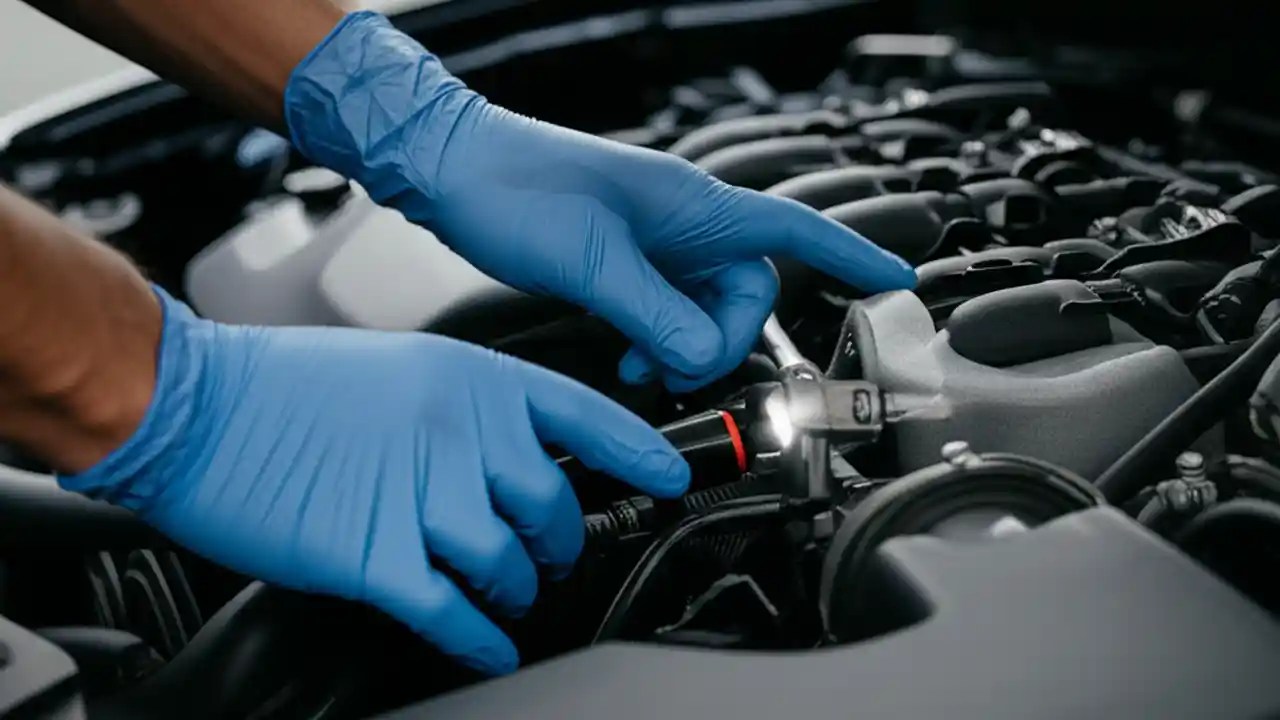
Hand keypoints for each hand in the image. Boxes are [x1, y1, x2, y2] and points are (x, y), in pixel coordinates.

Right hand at [57, 288, 689, 674]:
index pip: (588, 415)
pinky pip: (456, 614)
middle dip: (560, 542)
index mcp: (473, 381)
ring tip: (507, 592)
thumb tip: (515, 456)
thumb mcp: (404, 367)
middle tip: (549, 553)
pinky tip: (487, 644)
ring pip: (511, 566)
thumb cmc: (289, 385)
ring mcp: (423, 498)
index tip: (671, 476)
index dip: (641, 452)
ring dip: (517, 590)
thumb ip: (469, 411)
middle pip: (555, 509)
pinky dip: (481, 638)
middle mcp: (462, 436)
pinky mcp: (378, 558)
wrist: (199, 406)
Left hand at [285, 12, 916, 391]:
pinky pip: (666, 310)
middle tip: (673, 364)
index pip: (794, 231)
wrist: (452, 172)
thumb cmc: (514, 190)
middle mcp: (684, 223)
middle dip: (720, 339)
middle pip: (746, 294)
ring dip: (684, 346)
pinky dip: (657, 341)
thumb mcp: (590, 260)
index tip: (895, 280)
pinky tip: (626, 355)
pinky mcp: (625, 259)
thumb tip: (704, 354)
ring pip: (704, 309)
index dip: (851, 257)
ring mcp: (655, 242)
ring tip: (639, 364)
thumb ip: (654, 312)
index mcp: (694, 208)